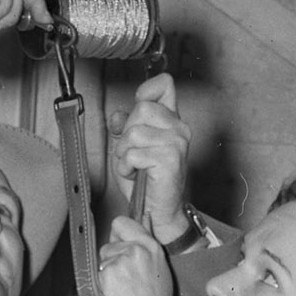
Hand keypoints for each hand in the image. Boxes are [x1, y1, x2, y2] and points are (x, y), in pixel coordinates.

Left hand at [98, 215, 184, 295]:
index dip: (118, 233)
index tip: (119, 240)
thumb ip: (149, 243)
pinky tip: (118, 293)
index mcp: (151, 246)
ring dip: (109, 271)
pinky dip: (105, 283)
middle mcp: (136, 249)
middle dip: (112, 255)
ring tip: (124, 287)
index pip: (123, 222)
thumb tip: (146, 218)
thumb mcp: (160, 267)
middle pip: (109, 241)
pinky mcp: (108, 273)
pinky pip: (99, 272)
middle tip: (125, 274)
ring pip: (103, 258)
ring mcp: (121, 261)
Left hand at [113, 72, 192, 243]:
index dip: (146, 90)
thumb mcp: (130, 148)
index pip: (164, 84)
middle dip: (126, 132)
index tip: (137, 107)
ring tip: (132, 166)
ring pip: (134, 132)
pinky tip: (135, 174)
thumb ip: (124, 128)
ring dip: (124, 153)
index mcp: (171, 120)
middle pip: (141, 109)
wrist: (158, 211)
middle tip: (131, 153)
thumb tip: (116, 115)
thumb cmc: (146, 182)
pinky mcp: (169, 159)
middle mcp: (178, 128)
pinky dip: (126, 167)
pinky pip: (133, 153)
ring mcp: (176, 142)